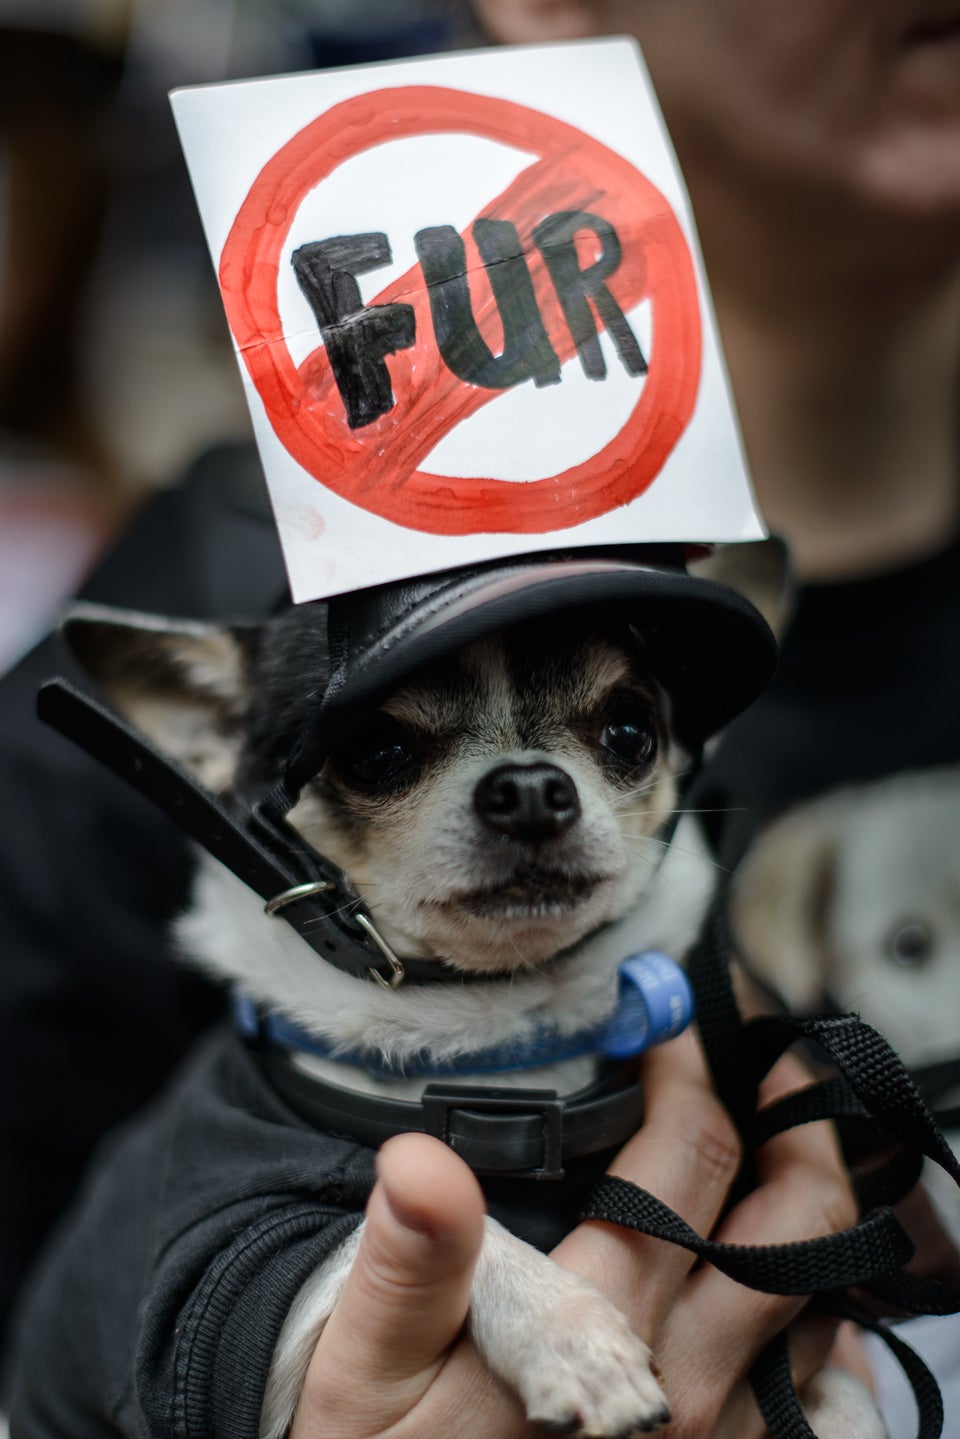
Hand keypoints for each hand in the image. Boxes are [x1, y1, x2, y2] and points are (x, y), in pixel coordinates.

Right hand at [291, 1031, 859, 1437]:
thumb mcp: (364, 1363)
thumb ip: (405, 1262)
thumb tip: (420, 1161)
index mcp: (594, 1329)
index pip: (687, 1160)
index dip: (691, 1069)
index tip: (668, 1014)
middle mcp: (679, 1382)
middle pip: (795, 1225)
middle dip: (795, 1123)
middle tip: (768, 1061)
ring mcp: (715, 1436)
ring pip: (815, 1300)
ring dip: (806, 1211)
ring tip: (775, 1143)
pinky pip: (805, 1378)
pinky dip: (805, 1304)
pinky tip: (760, 1265)